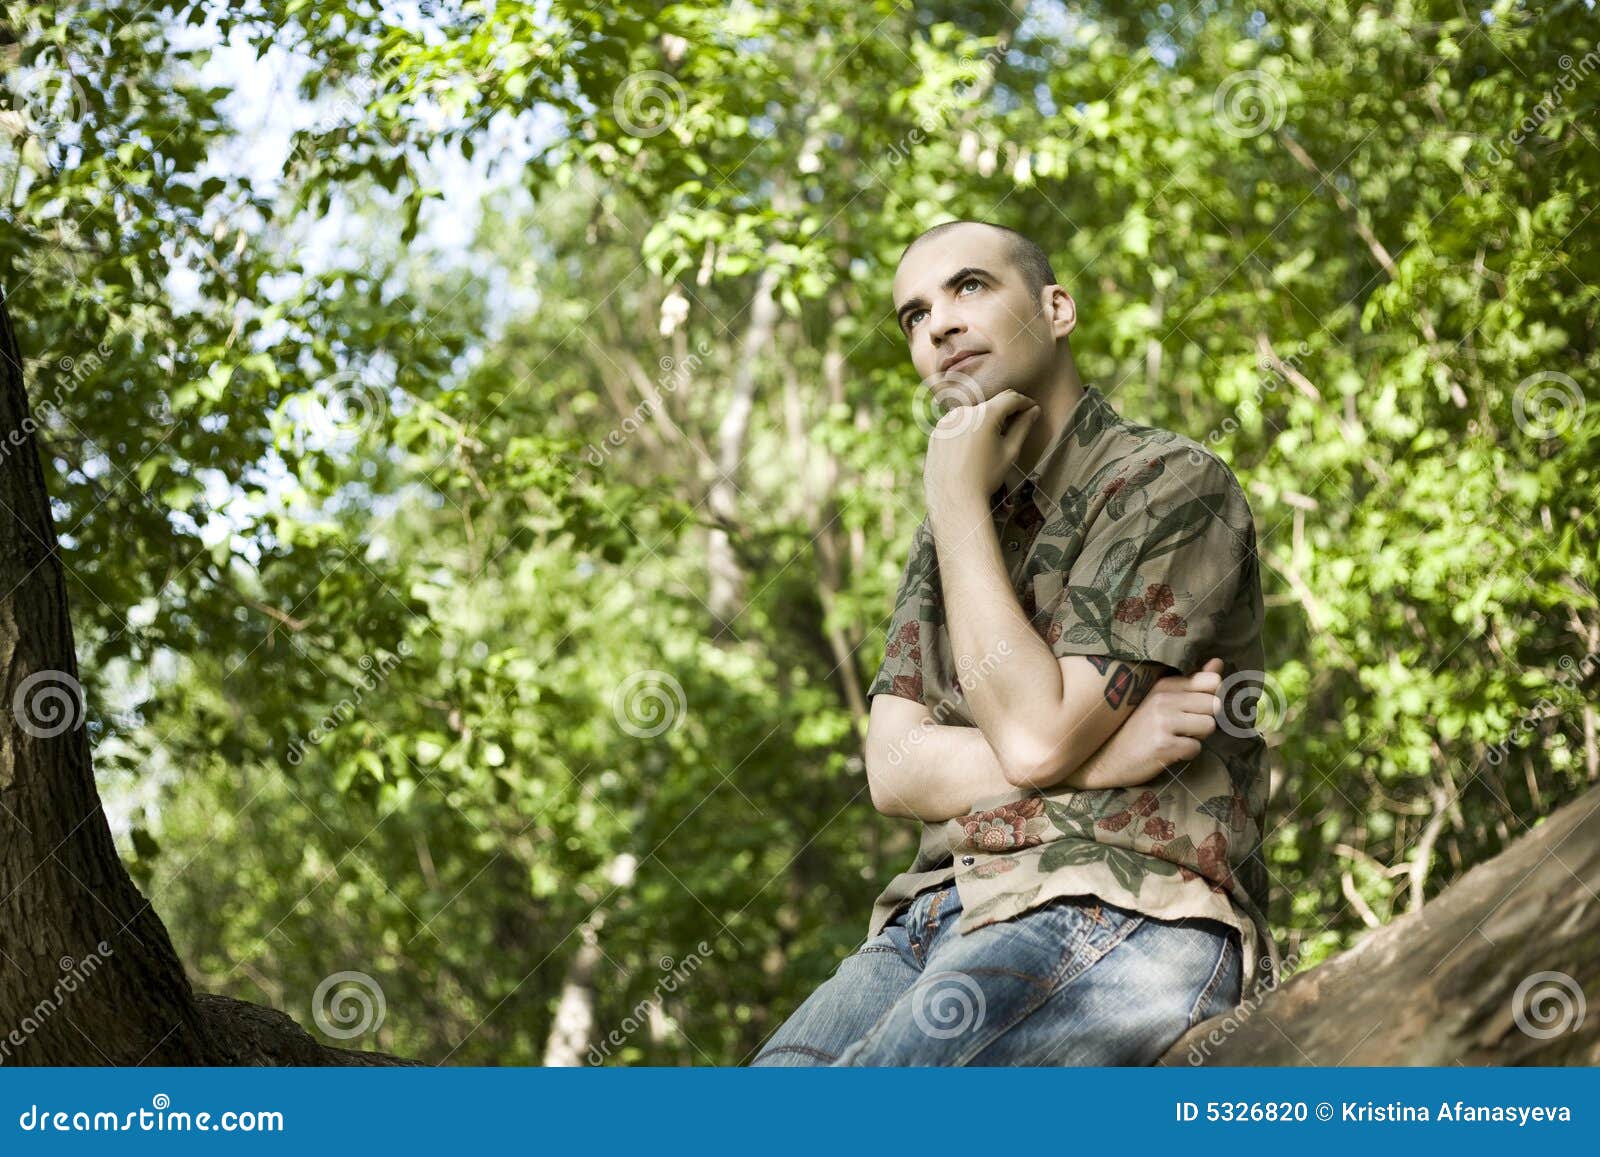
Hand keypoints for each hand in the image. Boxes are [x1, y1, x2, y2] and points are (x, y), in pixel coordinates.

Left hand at [923, 388, 1040, 528]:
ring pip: (973, 413)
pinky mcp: (937, 432)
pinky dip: (968, 429)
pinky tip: (972, 448)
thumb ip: (1023, 427)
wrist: (954, 499)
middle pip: (991, 404)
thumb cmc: (985, 478)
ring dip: (985, 420)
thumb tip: (1034, 410)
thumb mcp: (1010, 452)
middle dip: (1006, 411)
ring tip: (992, 441)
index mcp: (984, 415)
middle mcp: (963, 412)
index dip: (1025, 402)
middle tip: (1016, 424)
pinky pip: (957, 424)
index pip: (1011, 398)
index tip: (1032, 408)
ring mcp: (947, 421)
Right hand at [1064, 658, 1224, 789]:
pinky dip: (1186, 754)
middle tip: (1183, 727)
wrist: (1105, 757)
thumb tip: (1219, 662)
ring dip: (1197, 737)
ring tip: (1176, 738)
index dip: (1211, 697)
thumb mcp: (1160, 698)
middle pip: (1214, 705)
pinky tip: (1169, 752)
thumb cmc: (1136, 727)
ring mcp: (1162, 721)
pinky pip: (1195, 748)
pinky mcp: (1162, 745)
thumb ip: (1191, 681)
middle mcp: (1163, 699)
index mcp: (1164, 684)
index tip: (1197, 708)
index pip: (1211, 681)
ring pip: (1208, 726)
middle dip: (1204, 719)